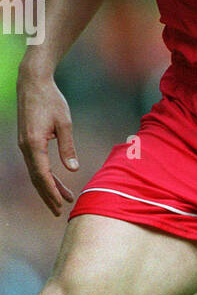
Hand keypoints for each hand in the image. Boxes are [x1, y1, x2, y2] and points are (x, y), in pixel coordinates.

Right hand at [17, 69, 79, 215]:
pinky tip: (57, 180)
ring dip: (48, 186)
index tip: (61, 204)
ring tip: (64, 199)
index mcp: (34, 144)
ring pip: (36, 172)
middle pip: (36, 178)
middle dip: (48, 195)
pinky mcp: (27, 141)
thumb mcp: (64, 123)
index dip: (52, 191)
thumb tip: (73, 169)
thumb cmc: (51, 100)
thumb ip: (68, 147)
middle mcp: (26, 147)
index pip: (42, 175)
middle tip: (59, 211)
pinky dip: (45, 174)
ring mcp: (24, 144)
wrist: (32, 83)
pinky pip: (36, 163)